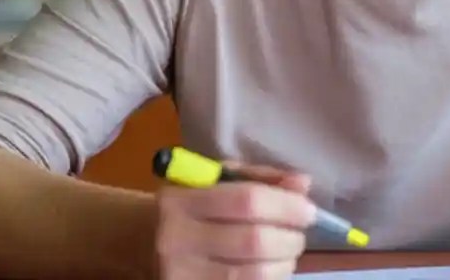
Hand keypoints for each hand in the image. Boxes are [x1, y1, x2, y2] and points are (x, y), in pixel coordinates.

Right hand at [156, 162, 315, 279]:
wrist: (141, 243)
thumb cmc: (189, 206)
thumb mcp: (215, 181)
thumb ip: (259, 179)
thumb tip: (303, 184)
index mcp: (183, 200)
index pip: (247, 201)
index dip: (287, 206)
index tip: (308, 210)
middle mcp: (177, 239)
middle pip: (254, 241)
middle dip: (290, 239)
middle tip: (299, 236)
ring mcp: (182, 275)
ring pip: (254, 274)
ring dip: (284, 264)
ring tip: (287, 254)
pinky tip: (271, 270)